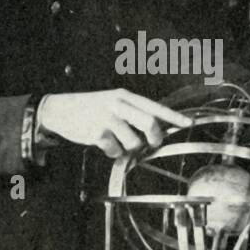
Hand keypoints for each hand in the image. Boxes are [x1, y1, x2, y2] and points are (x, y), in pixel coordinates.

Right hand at [37, 89, 191, 157]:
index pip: (155, 106)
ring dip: (128, 148)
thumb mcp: (112, 102)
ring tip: (117, 142)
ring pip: (134, 142)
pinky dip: (113, 153)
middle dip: (154, 137)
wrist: (60, 110)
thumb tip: (155, 130)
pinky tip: (104, 145)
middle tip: (151, 143)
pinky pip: (116, 151)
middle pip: (149, 123)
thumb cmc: (91, 108)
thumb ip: (132, 113)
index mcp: (125, 96)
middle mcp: (118, 105)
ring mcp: (108, 119)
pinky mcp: (98, 133)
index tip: (188, 124)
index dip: (173, 117)